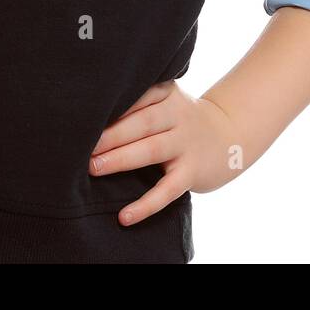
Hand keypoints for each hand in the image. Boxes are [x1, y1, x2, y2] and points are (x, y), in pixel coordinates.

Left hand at [88, 80, 245, 225]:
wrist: (228, 137)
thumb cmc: (180, 118)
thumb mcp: (165, 100)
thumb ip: (137, 103)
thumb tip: (86, 116)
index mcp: (166, 93)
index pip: (137, 95)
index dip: (111, 105)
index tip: (83, 113)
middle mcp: (177, 115)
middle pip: (140, 123)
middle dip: (109, 134)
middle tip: (81, 144)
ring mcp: (186, 144)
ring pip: (151, 151)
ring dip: (120, 159)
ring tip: (93, 167)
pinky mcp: (192, 173)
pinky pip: (167, 191)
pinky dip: (145, 205)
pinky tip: (124, 216)